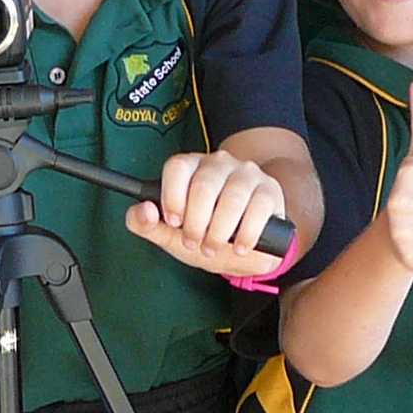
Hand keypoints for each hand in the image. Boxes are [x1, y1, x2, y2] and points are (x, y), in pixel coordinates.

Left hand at [125, 149, 285, 276]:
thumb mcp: (171, 234)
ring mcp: (247, 174)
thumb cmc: (205, 233)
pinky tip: (239, 247)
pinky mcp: (270, 190)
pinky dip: (247, 234)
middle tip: (194, 242)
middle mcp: (218, 164)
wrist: (245, 246)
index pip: (177, 167)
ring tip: (213, 248)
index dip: (172, 196)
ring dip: (220, 230)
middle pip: (204, 184)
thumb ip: (146, 225)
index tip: (174, 222)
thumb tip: (143, 210)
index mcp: (190, 167)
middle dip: (196, 222)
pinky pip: (259, 208)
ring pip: (233, 196)